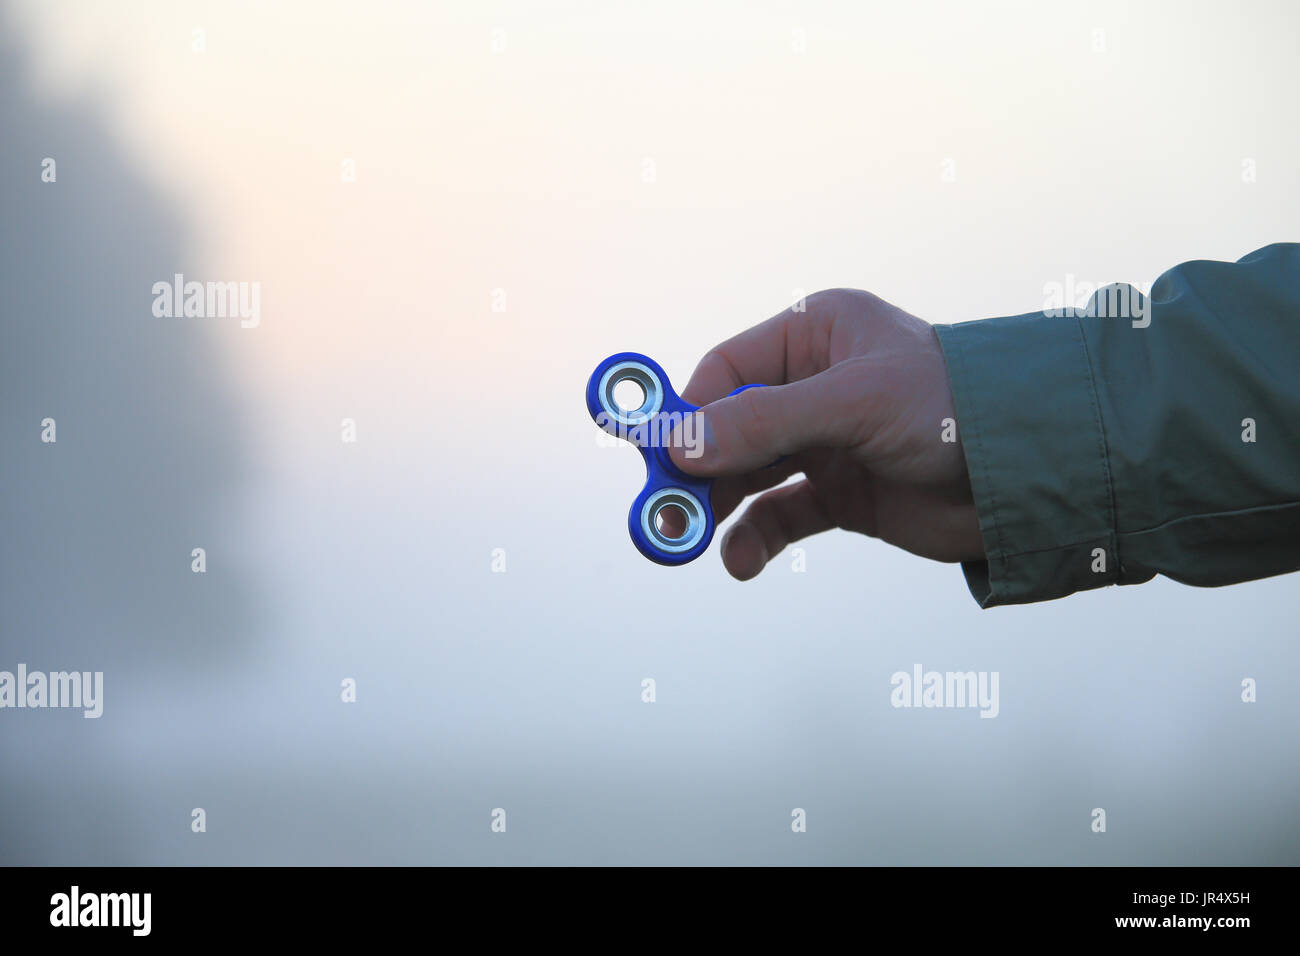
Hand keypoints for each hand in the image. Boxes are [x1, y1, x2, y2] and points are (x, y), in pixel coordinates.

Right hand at [667, 289, 984, 579]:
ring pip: (748, 475)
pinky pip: (780, 515)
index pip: (726, 370)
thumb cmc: (953, 407)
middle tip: (665, 509)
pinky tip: (741, 561)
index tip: (654, 452)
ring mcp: (825, 442)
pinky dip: (756, 538)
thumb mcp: (851, 404)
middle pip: (728, 426)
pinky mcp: (841, 494)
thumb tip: (678, 443)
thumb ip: (763, 424)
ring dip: (718, 507)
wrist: (1031, 475)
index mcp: (815, 335)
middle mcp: (813, 385)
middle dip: (697, 468)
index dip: (687, 411)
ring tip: (691, 539)